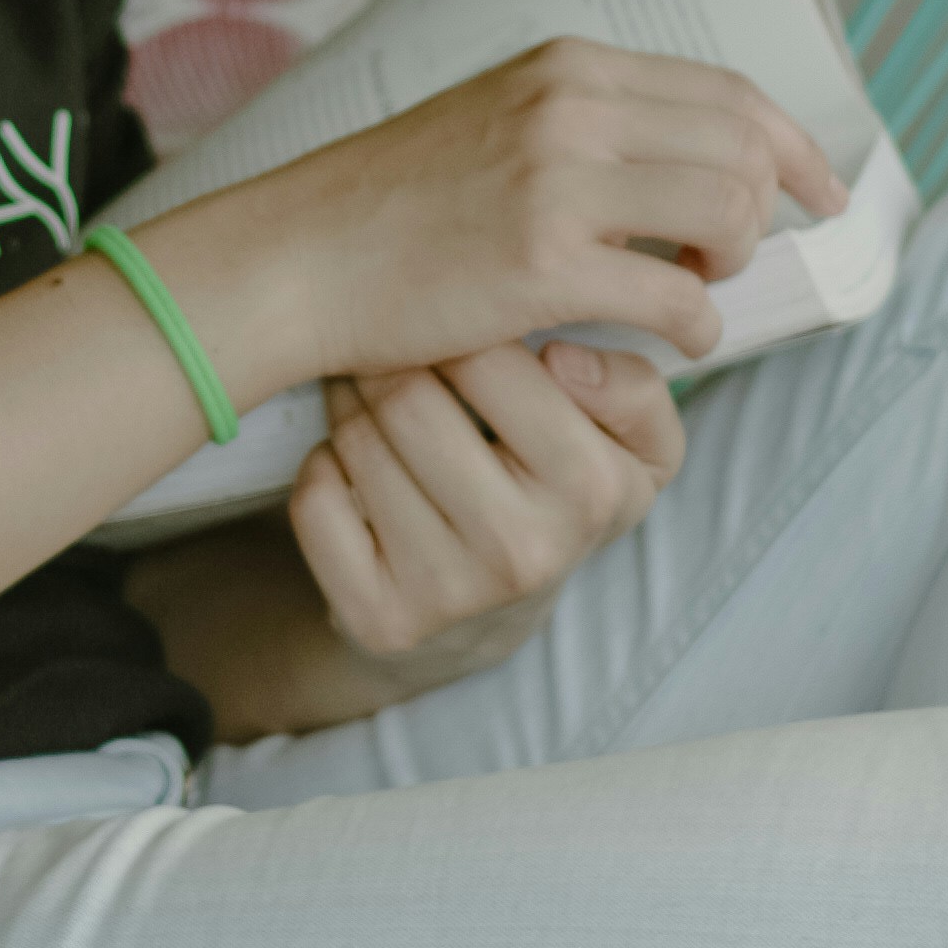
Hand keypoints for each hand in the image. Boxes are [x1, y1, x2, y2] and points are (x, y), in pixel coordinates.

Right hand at [168, 37, 845, 407]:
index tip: (819, 188)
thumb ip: (586, 125)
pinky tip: (665, 337)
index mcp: (566, 66)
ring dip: (728, 265)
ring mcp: (559, 181)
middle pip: (742, 146)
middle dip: (765, 210)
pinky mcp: (544, 263)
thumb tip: (685, 163)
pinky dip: (693, 326)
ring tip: (690, 291)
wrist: (298, 252)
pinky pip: (677, 296)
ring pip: (726, 212)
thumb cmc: (390, 203)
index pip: (725, 89)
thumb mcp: (495, 118)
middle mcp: (571, 107)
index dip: (790, 144)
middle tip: (735, 258)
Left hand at [289, 337, 685, 685]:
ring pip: (355, 441)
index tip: (456, 327)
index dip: (458, 325)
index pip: (488, 356)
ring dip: (351, 404)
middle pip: (406, 395)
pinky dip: (324, 468)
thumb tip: (563, 357)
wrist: (488, 621)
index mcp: (591, 489)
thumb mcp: (633, 445)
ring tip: (373, 401)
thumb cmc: (559, 498)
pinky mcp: (379, 618)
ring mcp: (446, 594)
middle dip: (391, 359)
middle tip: (394, 352)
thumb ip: (632, 386)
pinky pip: (315, 499)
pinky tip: (356, 473)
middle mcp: (521, 550)